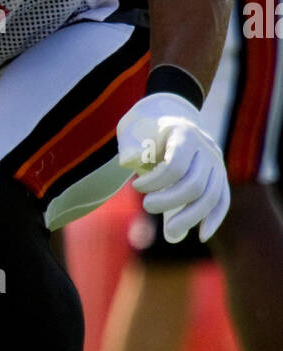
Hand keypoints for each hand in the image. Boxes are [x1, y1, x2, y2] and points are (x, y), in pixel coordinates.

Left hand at [117, 94, 229, 243]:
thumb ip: (131, 147)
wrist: (171, 114)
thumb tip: (129, 163)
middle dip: (170, 202)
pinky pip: (223, 199)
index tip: (136, 186)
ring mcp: (217, 162)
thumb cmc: (146, 127)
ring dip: (190, 217)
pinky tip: (201, 235)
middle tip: (147, 207)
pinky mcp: (219, 175)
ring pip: (211, 195)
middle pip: (195, 184)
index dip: (154, 181)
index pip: (175, 165)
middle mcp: (207, 148)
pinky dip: (214, 218)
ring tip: (170, 233)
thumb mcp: (134, 130)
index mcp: (184, 133)